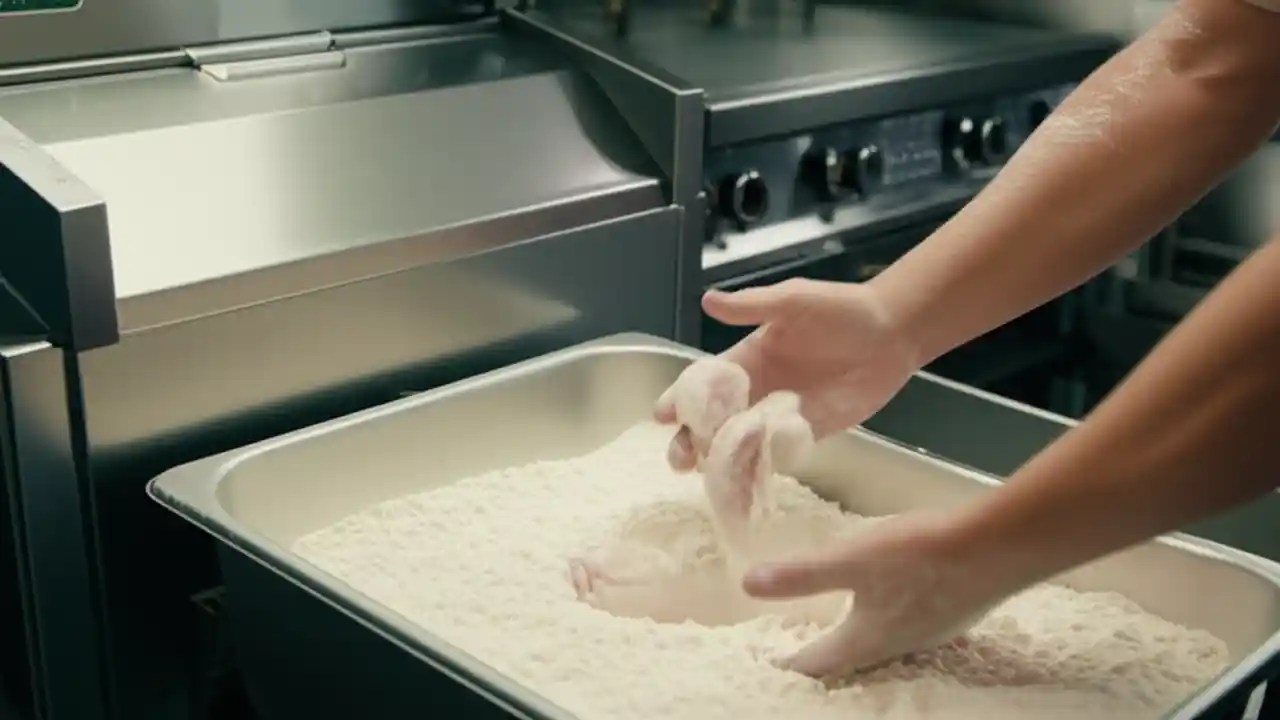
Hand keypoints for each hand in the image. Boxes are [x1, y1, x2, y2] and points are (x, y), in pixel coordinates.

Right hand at [656, 279, 920, 470]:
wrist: (892, 334)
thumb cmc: (840, 310)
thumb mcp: (792, 301)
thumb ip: (752, 307)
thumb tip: (708, 300)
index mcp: (746, 359)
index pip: (704, 384)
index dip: (681, 398)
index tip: (661, 415)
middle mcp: (756, 391)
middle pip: (713, 421)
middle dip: (692, 440)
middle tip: (679, 459)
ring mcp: (778, 416)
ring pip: (738, 444)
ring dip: (719, 462)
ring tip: (704, 478)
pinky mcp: (806, 434)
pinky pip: (774, 456)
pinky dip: (756, 471)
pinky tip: (742, 487)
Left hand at [742, 512, 1006, 677]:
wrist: (997, 547)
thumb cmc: (921, 555)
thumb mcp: (851, 560)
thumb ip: (801, 575)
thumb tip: (749, 584)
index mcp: (867, 638)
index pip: (818, 663)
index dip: (791, 665)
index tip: (770, 668)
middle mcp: (898, 644)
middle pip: (851, 661)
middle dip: (824, 658)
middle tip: (800, 656)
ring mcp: (929, 631)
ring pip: (883, 645)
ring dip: (857, 641)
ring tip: (840, 634)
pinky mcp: (952, 611)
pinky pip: (910, 626)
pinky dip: (889, 621)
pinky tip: (893, 604)